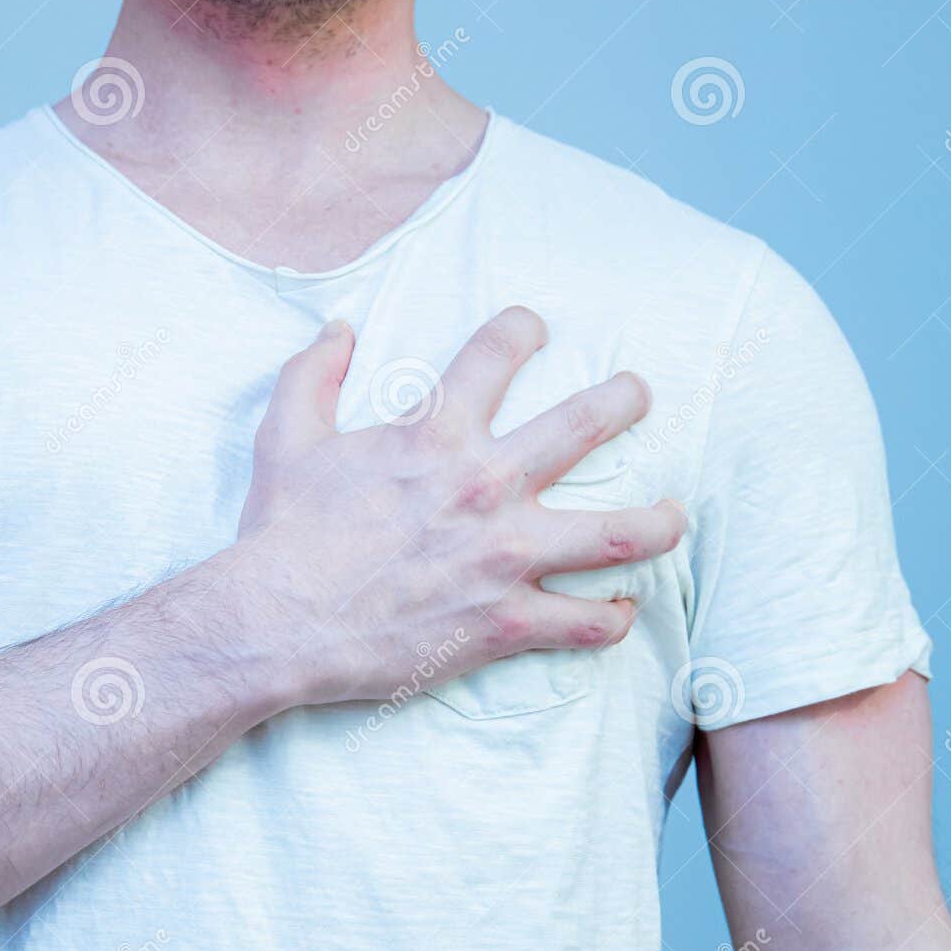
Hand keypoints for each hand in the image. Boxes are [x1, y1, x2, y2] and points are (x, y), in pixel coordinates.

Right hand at [231, 307, 686, 704]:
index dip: (523, 328)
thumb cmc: (282, 532)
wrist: (277, 620)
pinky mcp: (504, 621)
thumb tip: (337, 328)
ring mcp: (504, 556)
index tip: (535, 327)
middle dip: (623, 401)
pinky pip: (584, 623)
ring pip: (616, 533)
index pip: (498, 351)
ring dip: (656, 522)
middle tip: (638, 394)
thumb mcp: (286, 437)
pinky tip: (620, 611)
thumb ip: (312, 373)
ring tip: (673, 516)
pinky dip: (611, 618)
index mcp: (437, 434)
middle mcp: (485, 485)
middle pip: (584, 425)